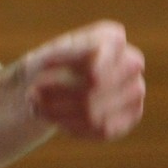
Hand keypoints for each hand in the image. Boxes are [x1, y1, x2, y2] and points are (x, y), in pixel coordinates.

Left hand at [22, 20, 144, 140]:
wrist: (52, 90)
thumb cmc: (49, 67)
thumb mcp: (49, 55)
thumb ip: (71, 55)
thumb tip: (97, 64)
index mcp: (112, 38)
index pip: (98, 51)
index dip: (68, 62)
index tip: (43, 65)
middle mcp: (131, 61)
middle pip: (95, 83)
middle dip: (58, 92)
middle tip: (31, 93)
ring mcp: (136, 89)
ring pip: (97, 110)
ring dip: (59, 112)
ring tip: (37, 108)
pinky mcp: (133, 115)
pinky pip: (104, 129)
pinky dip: (73, 127)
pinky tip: (57, 120)